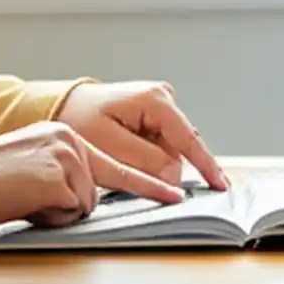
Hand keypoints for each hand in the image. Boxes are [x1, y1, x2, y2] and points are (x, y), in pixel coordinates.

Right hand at [0, 122, 184, 229]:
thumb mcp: (29, 166)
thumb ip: (61, 173)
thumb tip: (83, 198)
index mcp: (64, 132)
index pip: (113, 163)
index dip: (147, 184)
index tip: (174, 196)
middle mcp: (70, 138)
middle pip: (97, 190)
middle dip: (69, 206)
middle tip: (26, 195)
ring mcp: (67, 155)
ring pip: (85, 204)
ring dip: (57, 212)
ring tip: (21, 197)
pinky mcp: (59, 176)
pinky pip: (71, 212)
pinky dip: (48, 217)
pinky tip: (21, 201)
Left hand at [58, 82, 227, 189]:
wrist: (63, 105)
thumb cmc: (80, 120)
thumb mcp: (109, 144)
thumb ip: (145, 160)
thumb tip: (175, 176)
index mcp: (155, 100)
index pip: (188, 139)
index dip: (206, 165)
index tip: (220, 186)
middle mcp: (164, 98)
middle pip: (178, 148)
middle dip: (162, 167)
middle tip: (128, 167)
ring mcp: (161, 105)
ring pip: (170, 150)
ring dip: (152, 162)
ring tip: (120, 154)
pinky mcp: (155, 116)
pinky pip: (160, 146)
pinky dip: (148, 157)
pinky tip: (127, 151)